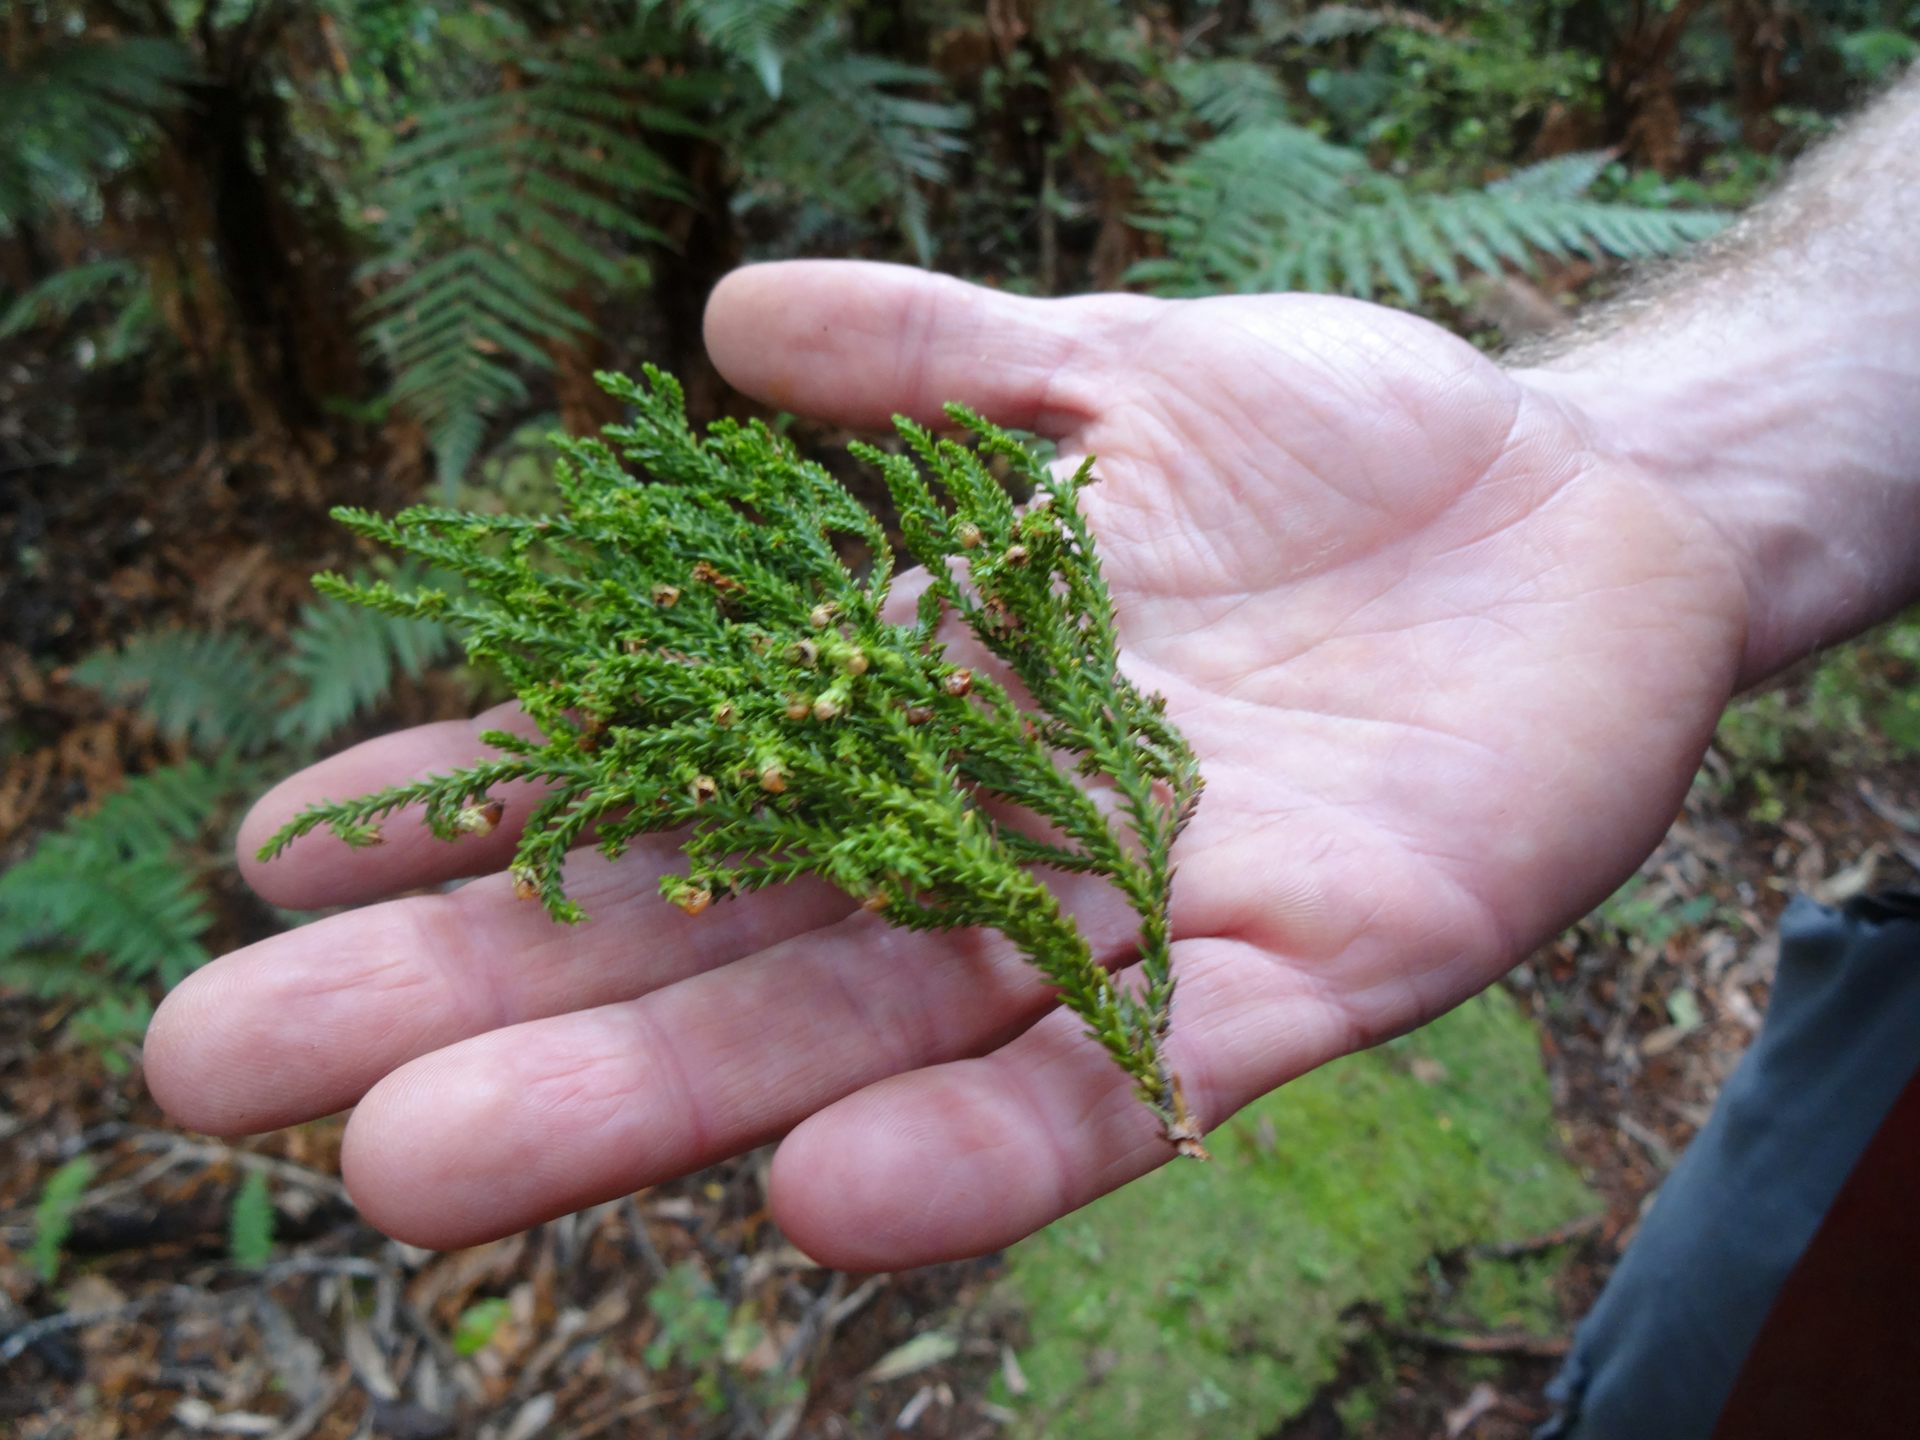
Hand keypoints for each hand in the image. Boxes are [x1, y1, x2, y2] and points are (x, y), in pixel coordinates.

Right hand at [145, 262, 1747, 1266]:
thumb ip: (934, 357)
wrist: (1589, 512)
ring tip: (435, 1169)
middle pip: (707, 934)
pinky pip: (1123, 1087)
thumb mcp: (1120, 359)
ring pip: (863, 1038)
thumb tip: (720, 326)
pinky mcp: (1300, 985)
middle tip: (232, 1074)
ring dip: (663, 1107)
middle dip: (484, 999)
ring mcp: (1128, 920)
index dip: (477, 809)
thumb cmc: (1345, 436)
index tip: (281, 858)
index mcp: (926, 682)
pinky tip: (826, 1202)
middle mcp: (985, 826)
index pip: (663, 758)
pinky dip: (988, 1148)